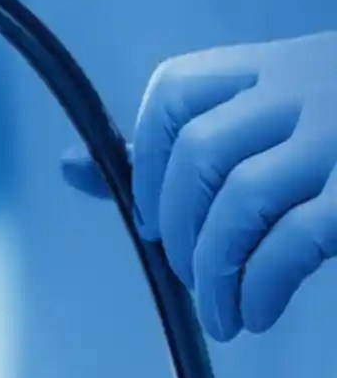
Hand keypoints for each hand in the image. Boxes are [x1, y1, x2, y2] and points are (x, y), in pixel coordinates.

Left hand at [62, 31, 336, 340]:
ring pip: (241, 198)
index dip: (144, 160)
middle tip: (184, 274)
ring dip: (212, 271)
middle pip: (198, 153)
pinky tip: (258, 311)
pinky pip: (298, 239)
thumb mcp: (272, 120)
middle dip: (174, 227)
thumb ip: (176, 147)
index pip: (174, 90)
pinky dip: (262, 284)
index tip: (148, 219)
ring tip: (219, 315)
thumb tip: (70, 168)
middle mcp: (307, 85)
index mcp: (274, 63)